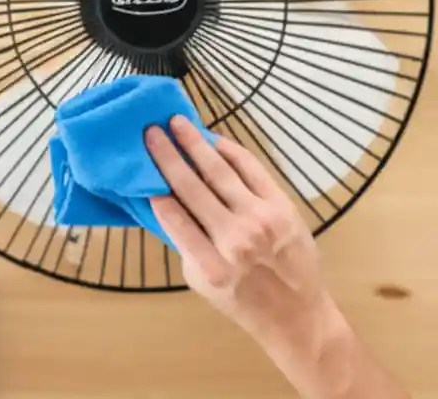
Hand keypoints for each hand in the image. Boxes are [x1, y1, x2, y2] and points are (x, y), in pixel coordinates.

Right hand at [145, 117, 325, 341]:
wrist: (296, 314)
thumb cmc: (243, 300)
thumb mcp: (201, 283)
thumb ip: (186, 242)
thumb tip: (166, 200)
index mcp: (209, 266)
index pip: (173, 217)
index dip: (155, 188)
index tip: (141, 165)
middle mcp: (235, 240)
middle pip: (193, 187)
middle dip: (168, 156)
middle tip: (151, 131)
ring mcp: (262, 220)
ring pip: (221, 172)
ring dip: (196, 143)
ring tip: (178, 123)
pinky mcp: (282, 206)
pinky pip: (252, 169)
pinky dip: (232, 151)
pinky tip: (215, 140)